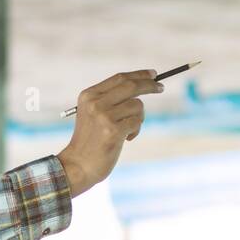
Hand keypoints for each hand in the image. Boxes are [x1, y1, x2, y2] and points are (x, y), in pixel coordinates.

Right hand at [56, 69, 162, 196]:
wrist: (78, 165)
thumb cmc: (90, 141)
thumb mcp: (93, 114)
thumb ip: (110, 99)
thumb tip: (141, 85)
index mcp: (88, 95)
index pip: (119, 78)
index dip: (139, 75)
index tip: (153, 74)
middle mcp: (95, 103)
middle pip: (131, 86)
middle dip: (149, 85)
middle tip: (161, 88)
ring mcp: (104, 116)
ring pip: (137, 106)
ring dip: (139, 118)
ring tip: (128, 130)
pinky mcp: (113, 131)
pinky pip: (137, 122)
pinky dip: (135, 130)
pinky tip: (126, 139)